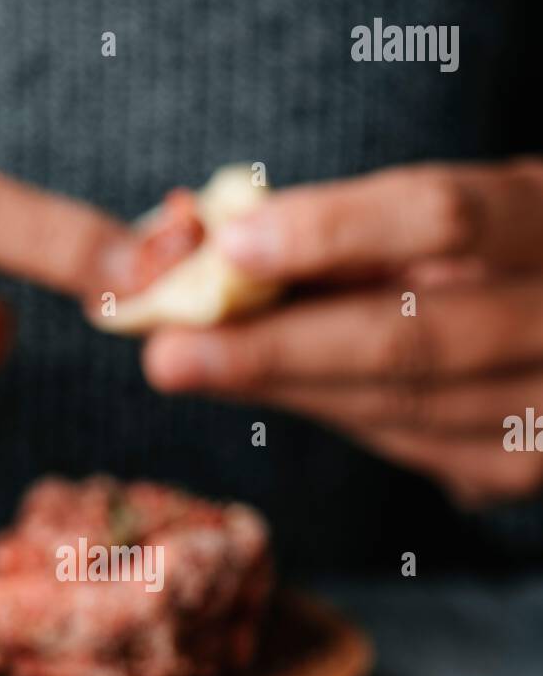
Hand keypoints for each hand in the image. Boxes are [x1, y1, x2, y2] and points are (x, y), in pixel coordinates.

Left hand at [142, 160, 542, 504]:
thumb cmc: (508, 251)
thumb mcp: (468, 209)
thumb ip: (369, 230)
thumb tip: (225, 248)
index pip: (444, 220)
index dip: (334, 233)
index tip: (233, 244)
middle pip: (409, 342)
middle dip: (275, 349)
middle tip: (168, 354)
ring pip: (400, 408)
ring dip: (288, 389)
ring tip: (193, 367)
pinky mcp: (523, 466)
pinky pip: (410, 446)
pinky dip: (339, 411)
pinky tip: (284, 389)